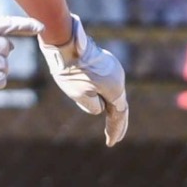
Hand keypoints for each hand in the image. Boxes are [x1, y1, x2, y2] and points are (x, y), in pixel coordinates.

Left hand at [39, 14, 128, 144]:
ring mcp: (113, 69)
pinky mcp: (106, 64)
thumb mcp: (80, 96)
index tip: (111, 143)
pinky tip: (104, 107)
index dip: (116, 129)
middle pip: (120, 105)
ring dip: (112, 111)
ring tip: (110, 128)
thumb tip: (100, 108)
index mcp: (115, 87)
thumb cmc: (70, 71)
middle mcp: (119, 77)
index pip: (119, 114)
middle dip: (117, 123)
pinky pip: (110, 86)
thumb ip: (93, 106)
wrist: (65, 44)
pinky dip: (107, 98)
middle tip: (113, 139)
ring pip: (115, 94)